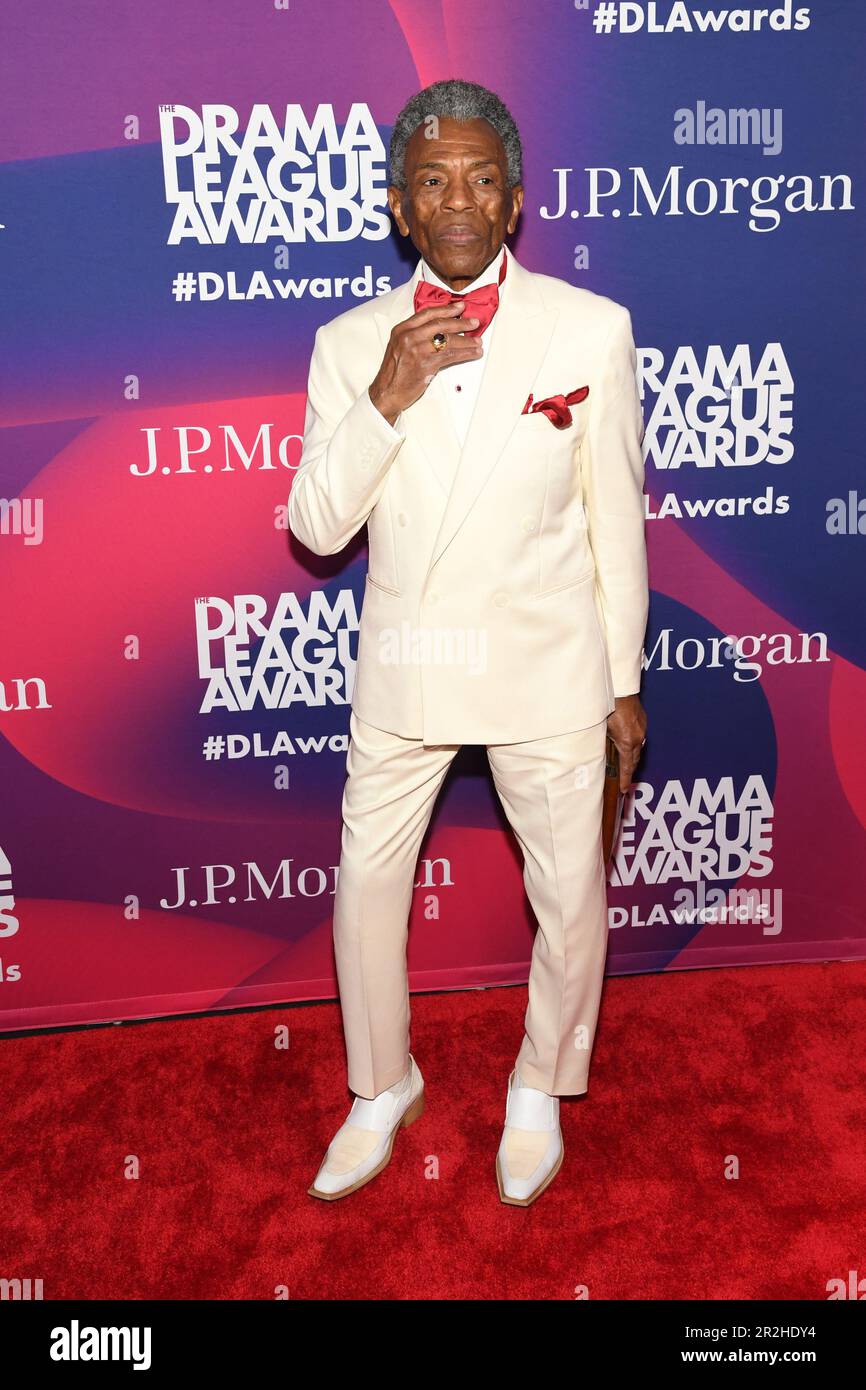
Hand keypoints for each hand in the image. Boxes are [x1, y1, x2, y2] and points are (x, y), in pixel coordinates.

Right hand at [369, 302, 482, 425]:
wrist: (386, 393)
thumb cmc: (394, 373)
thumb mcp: (399, 347)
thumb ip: (415, 336)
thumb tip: (439, 331)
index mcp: (402, 329)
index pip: (428, 314)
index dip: (446, 309)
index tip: (460, 307)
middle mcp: (408, 336)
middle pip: (440, 324)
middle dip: (461, 323)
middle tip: (474, 322)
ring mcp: (417, 350)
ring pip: (448, 340)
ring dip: (467, 341)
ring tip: (478, 342)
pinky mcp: (426, 364)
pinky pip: (450, 356)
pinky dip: (465, 354)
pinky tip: (473, 353)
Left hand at [607, 695, 646, 792]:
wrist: (619, 688)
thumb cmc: (608, 706)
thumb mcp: (601, 728)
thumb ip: (603, 742)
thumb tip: (599, 754)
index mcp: (627, 741)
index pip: (626, 767)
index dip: (624, 780)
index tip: (623, 789)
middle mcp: (637, 737)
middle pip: (634, 760)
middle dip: (629, 771)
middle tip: (623, 781)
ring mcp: (642, 728)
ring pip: (637, 749)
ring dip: (631, 758)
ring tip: (624, 765)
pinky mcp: (643, 721)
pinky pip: (639, 738)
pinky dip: (633, 745)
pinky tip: (626, 744)